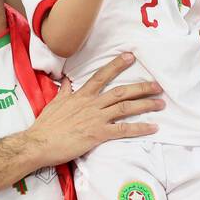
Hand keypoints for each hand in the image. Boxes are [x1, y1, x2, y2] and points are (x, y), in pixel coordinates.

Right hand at [27, 53, 163, 167]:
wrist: (38, 143)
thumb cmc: (45, 126)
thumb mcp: (54, 103)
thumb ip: (64, 91)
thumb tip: (66, 80)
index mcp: (80, 95)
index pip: (101, 76)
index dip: (116, 65)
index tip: (130, 56)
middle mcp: (91, 104)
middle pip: (120, 91)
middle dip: (141, 87)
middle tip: (157, 85)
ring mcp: (96, 118)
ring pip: (125, 107)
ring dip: (145, 104)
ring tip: (160, 103)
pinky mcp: (98, 134)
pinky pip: (123, 129)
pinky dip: (140, 128)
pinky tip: (153, 127)